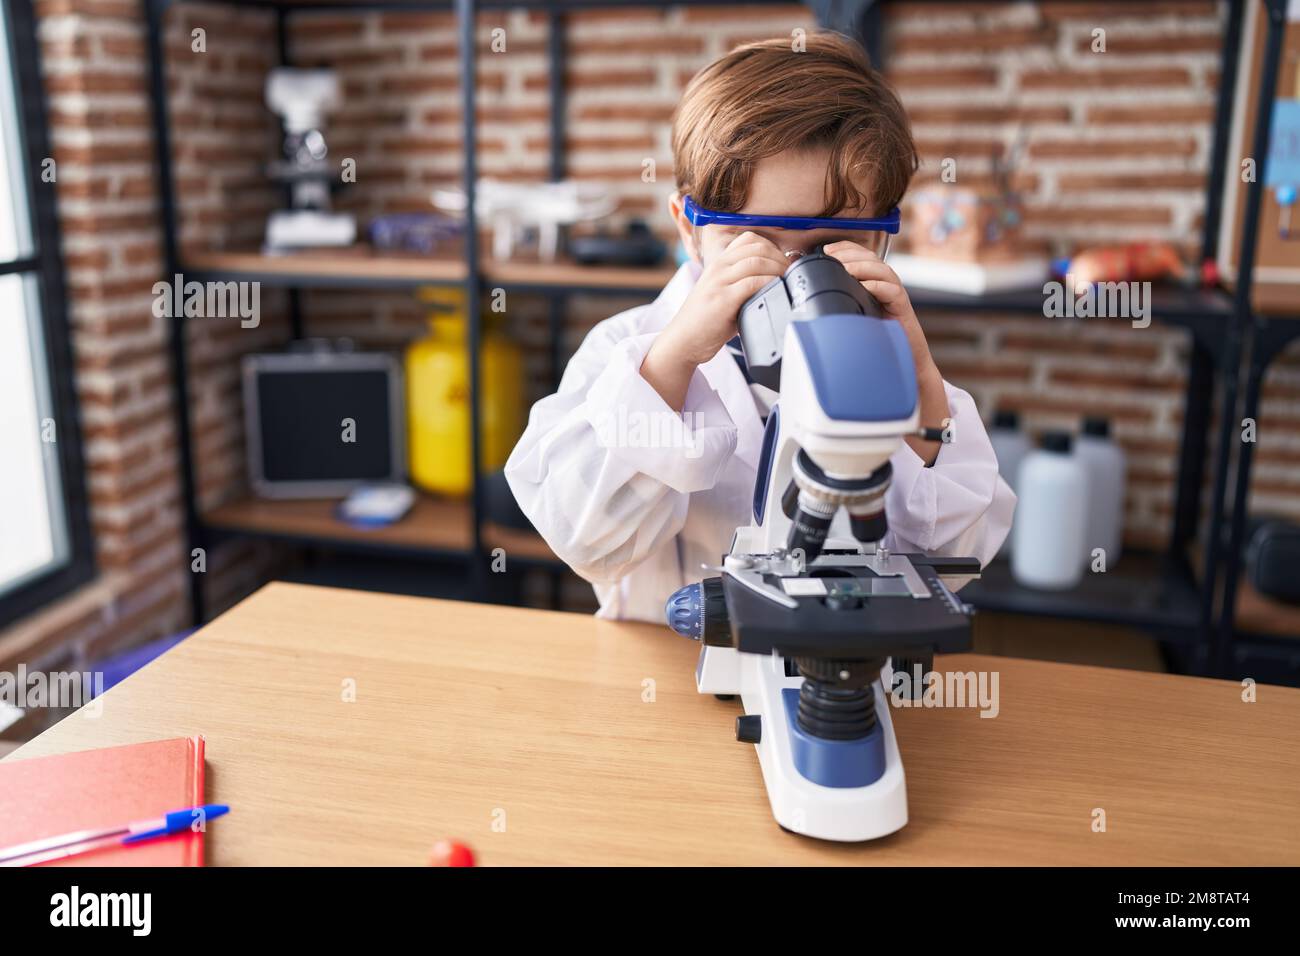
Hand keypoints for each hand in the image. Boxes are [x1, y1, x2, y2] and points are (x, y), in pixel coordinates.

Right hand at [642, 232, 786, 409]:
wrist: (682, 341)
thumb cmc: (705, 322)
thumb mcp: (722, 294)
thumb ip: (742, 284)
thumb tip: (775, 284)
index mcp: (718, 264)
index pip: (749, 239)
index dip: (772, 248)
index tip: (782, 264)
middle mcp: (718, 268)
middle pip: (757, 247)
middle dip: (780, 258)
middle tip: (791, 274)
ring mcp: (719, 282)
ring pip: (757, 261)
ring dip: (778, 270)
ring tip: (787, 283)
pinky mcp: (722, 299)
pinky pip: (753, 282)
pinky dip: (770, 284)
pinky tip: (776, 293)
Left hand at [823, 241, 949, 464]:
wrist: (901, 369)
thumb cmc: (871, 350)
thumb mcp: (845, 329)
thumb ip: (829, 319)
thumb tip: (799, 320)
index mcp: (867, 288)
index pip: (857, 258)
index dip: (843, 249)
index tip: (825, 251)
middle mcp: (881, 289)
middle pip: (868, 259)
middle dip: (849, 254)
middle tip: (832, 257)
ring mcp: (893, 297)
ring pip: (881, 269)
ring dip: (862, 265)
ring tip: (846, 267)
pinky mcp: (903, 309)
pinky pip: (893, 290)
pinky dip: (878, 285)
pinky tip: (865, 286)